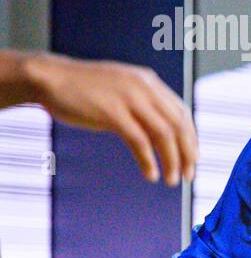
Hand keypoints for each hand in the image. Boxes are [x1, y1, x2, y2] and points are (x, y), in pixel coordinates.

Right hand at [27, 54, 196, 184]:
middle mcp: (144, 88)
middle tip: (189, 175)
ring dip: (172, 161)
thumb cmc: (84, 88)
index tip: (193, 158)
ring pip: (163, 134)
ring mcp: (128, 99)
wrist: (49, 78)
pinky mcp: (111, 113)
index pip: (182, 113)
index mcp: (149, 82)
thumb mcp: (122, 88)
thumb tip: (162, 129)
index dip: (191, 138)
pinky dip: (148, 160)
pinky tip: (151, 174)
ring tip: (172, 180)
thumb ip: (143, 103)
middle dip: (187, 153)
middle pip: (178, 125)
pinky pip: (139, 141)